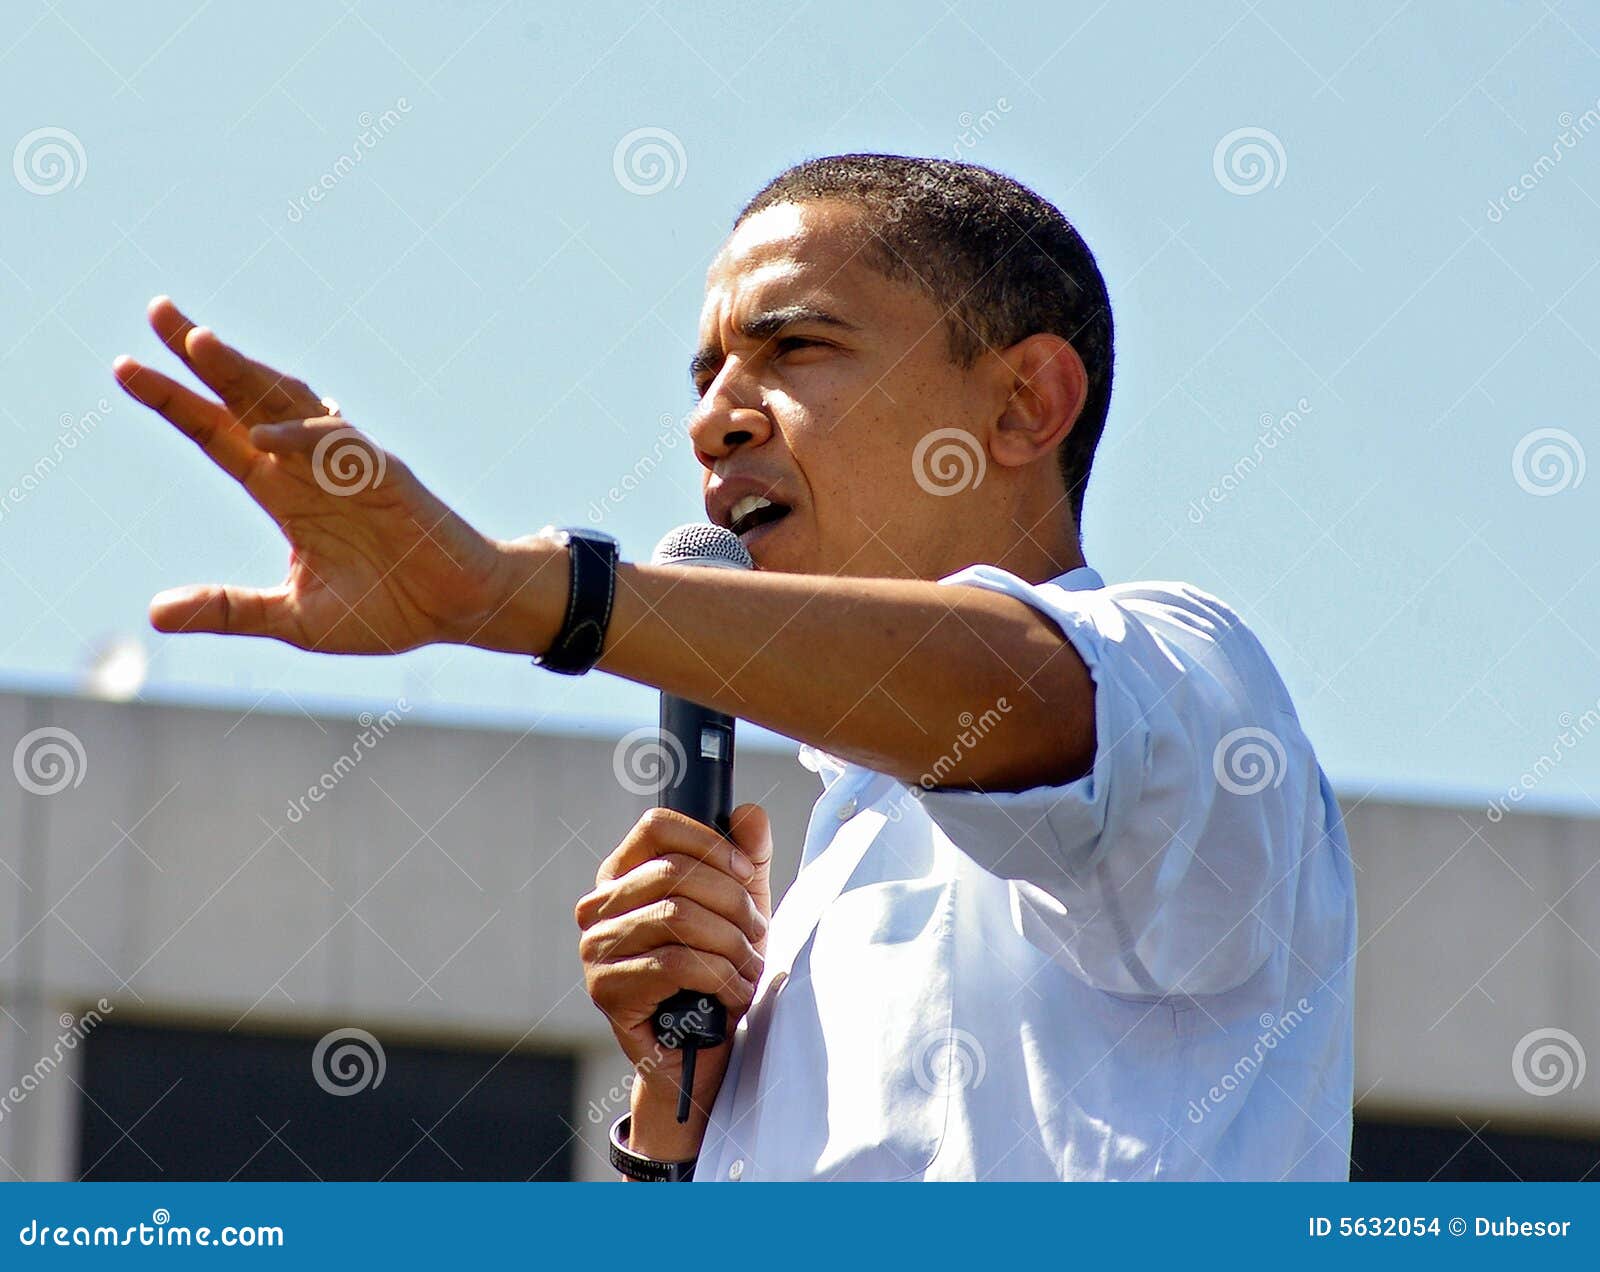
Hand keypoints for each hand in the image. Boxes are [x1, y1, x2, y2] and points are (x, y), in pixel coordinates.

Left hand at [112, 297, 521, 652]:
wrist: (459, 611)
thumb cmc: (386, 611)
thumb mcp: (294, 619)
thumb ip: (229, 610)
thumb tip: (153, 614)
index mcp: (285, 493)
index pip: (218, 434)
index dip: (174, 401)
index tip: (125, 367)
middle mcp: (310, 468)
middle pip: (246, 398)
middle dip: (202, 355)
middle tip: (157, 311)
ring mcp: (350, 467)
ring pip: (291, 404)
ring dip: (245, 373)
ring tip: (199, 341)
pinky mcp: (389, 477)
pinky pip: (341, 448)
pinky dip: (301, 438)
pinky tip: (262, 435)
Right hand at [575, 804, 772, 1143]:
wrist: (703, 1050)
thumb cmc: (716, 968)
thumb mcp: (739, 906)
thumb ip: (747, 858)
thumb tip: (748, 813)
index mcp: (623, 874)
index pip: (657, 826)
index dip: (710, 843)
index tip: (745, 874)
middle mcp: (598, 906)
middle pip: (674, 872)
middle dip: (731, 902)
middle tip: (758, 934)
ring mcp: (596, 948)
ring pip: (677, 916)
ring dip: (730, 942)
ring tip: (750, 965)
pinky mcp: (606, 989)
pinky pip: (673, 963)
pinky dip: (718, 976)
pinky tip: (734, 991)